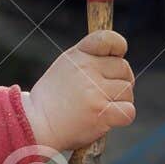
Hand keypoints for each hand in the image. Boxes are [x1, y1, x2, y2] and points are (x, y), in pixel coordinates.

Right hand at [23, 30, 134, 152]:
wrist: (36, 124)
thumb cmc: (53, 97)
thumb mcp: (66, 66)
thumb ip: (90, 58)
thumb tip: (120, 56)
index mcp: (79, 55)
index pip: (109, 39)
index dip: (118, 46)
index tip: (117, 55)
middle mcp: (87, 69)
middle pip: (124, 69)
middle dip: (120, 81)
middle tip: (105, 93)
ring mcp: (95, 91)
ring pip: (127, 91)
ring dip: (121, 101)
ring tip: (101, 107)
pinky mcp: (101, 112)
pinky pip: (128, 111)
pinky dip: (123, 116)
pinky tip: (108, 118)